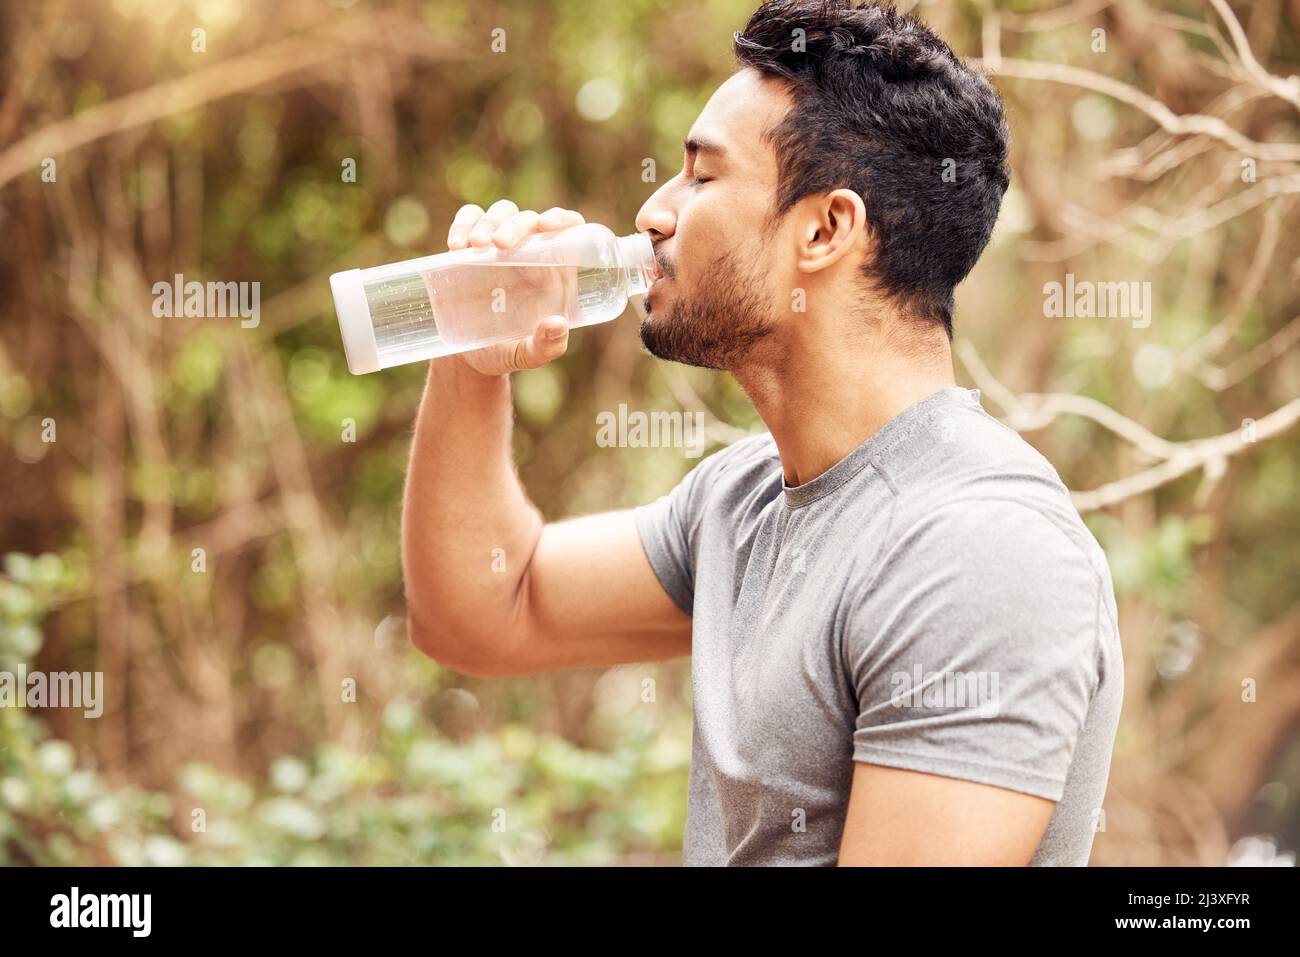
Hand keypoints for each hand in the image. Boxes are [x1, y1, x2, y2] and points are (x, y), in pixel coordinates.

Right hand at [443, 199, 585, 376]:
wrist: (467, 356)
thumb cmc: (506, 352)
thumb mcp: (526, 355)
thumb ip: (545, 346)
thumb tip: (558, 325)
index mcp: (554, 271)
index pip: (568, 230)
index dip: (561, 219)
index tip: (545, 225)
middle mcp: (529, 253)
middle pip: (529, 219)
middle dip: (516, 224)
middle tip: (500, 244)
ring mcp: (498, 247)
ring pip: (501, 213)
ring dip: (490, 220)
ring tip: (476, 245)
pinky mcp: (470, 247)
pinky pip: (469, 219)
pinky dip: (463, 223)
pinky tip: (456, 245)